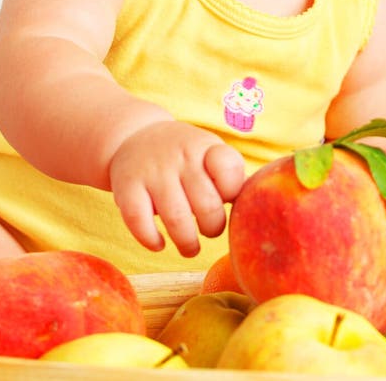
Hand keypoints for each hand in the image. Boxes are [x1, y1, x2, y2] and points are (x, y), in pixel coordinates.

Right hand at [108, 121, 244, 256]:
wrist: (134, 136)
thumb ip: (232, 177)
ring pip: (177, 219)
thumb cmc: (185, 156)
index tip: (225, 198)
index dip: (231, 191)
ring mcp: (152, 171)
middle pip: (206, 204)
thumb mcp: (209, 152)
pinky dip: (152, 240)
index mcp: (205, 147)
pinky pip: (139, 222)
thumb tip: (258, 210)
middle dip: (212, 227)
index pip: (229, 168)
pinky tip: (159, 243)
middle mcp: (179, 156)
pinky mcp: (126, 187)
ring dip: (187, 243)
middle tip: (209, 230)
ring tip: (190, 248)